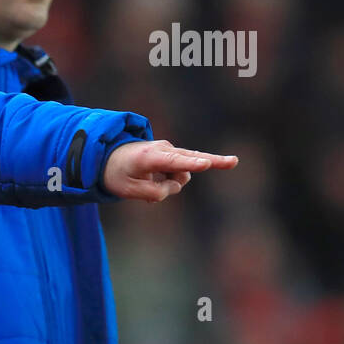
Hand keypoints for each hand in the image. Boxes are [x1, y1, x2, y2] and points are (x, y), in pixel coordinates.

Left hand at [102, 140, 236, 201]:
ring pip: (181, 175)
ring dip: (169, 184)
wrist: (108, 156)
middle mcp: (163, 150)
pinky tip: (151, 181)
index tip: (204, 163)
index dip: (190, 164)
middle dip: (213, 161)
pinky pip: (178, 173)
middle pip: (192, 159)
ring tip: (146, 181)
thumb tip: (176, 186)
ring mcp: (170, 151)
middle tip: (234, 161)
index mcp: (149, 157)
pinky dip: (168, 181)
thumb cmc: (116, 174)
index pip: (173, 162)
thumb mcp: (128, 191)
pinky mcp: (173, 155)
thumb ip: (155, 193)